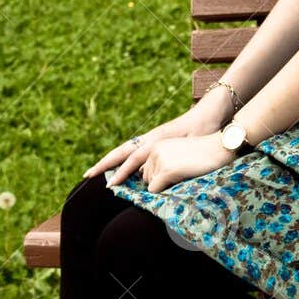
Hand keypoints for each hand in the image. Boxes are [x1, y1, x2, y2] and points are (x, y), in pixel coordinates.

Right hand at [81, 95, 230, 181]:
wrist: (210, 112)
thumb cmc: (204, 129)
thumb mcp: (192, 144)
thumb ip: (179, 156)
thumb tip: (164, 173)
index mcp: (156, 140)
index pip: (132, 158)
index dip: (120, 173)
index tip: (108, 186)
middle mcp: (150, 138)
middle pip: (121, 152)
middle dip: (104, 164)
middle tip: (87, 175)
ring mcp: (152, 137)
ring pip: (126, 149)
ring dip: (111, 161)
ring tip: (97, 171)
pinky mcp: (156, 139)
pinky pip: (134, 149)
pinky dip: (123, 158)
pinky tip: (122, 167)